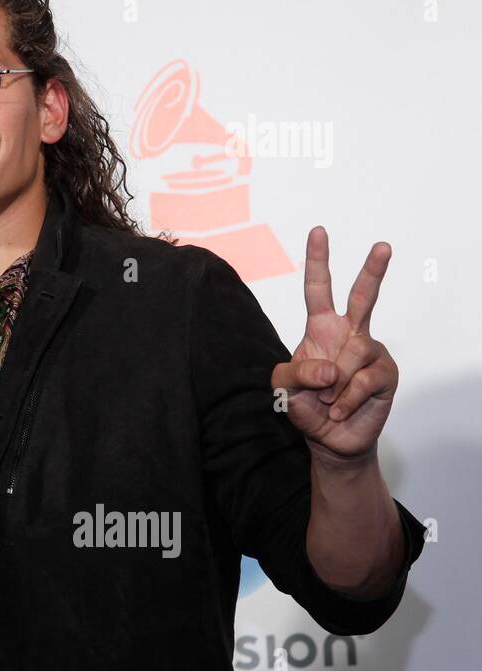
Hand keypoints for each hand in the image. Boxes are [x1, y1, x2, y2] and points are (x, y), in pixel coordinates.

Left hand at [270, 226, 398, 465]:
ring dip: (334, 383)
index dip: (318, 261)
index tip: (318, 231)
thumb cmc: (306, 406)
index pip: (318, 289)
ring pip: (355, 352)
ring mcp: (370, 352)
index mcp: (320, 329)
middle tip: (383, 246)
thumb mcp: (283, 387)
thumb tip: (332, 368)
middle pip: (363, 296)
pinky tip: (340, 410)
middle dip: (373, 270)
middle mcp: (349, 334)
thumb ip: (295, 373)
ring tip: (328, 400)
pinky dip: (346, 399)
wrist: (330, 439)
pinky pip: (365, 380)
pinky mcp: (386, 374)